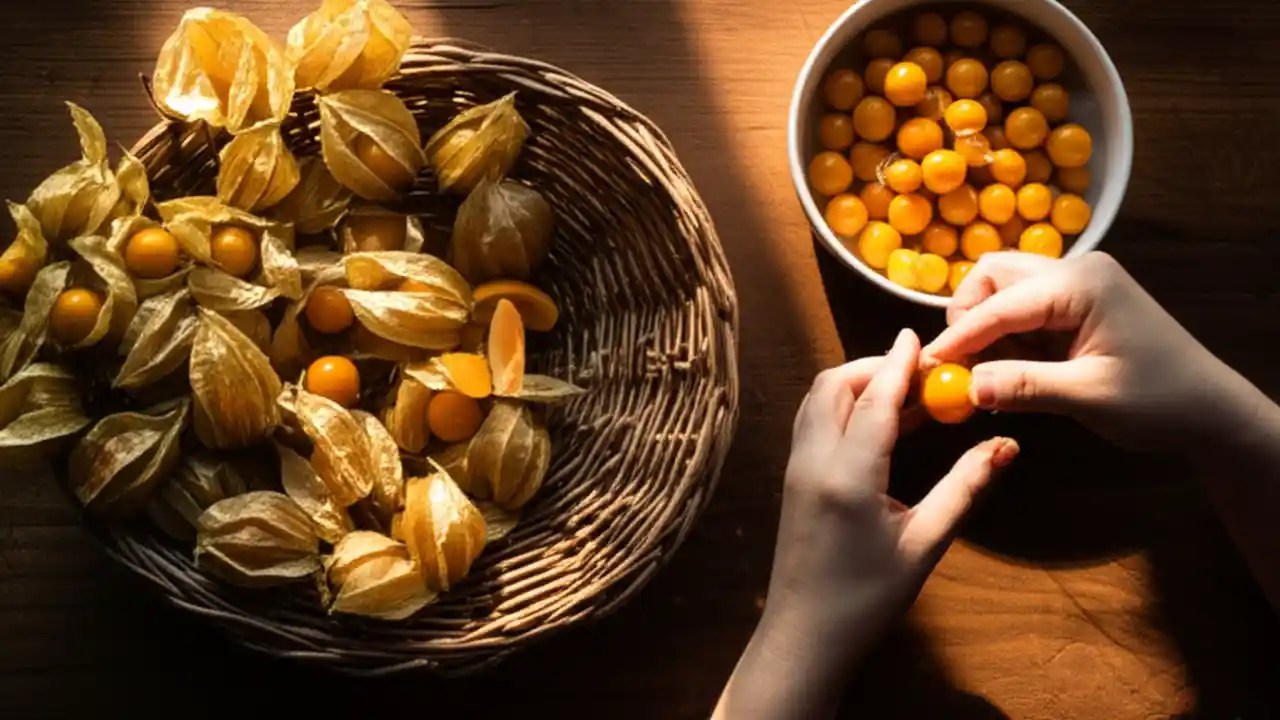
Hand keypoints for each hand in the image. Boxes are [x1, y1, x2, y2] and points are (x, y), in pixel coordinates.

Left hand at [715, 329, 1017, 719]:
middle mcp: (812, 460)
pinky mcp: (792, 477)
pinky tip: (879, 423)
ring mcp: (795, 467)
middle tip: (923, 375)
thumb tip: (1006, 446)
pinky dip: (843, 406)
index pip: (875, 398)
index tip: (920, 336)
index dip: (899, 363)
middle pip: (836, 385)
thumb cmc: (867, 598)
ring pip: (818, 399)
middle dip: (876, 368)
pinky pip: (813, 421)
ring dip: (857, 384)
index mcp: (847, 474)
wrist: (804, 636)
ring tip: (906, 395)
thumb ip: (964, 488)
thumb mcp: (925, 543)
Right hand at [924, 252, 1246, 451]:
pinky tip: (1007, 370)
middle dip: (967, 317)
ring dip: (985, 326)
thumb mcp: (1088, 397)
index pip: (1000, 304)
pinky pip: (1022, 309)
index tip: (926, 365)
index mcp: (1081, 283)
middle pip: (993, 276)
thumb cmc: (1158, 401)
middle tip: (960, 364)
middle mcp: (1076, 270)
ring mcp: (1076, 284)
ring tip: (985, 372)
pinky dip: (1005, 335)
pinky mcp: (1076, 304)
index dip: (959, 337)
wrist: (1209, 411)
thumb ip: (1024, 387)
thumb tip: (965, 386)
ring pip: (1003, 289)